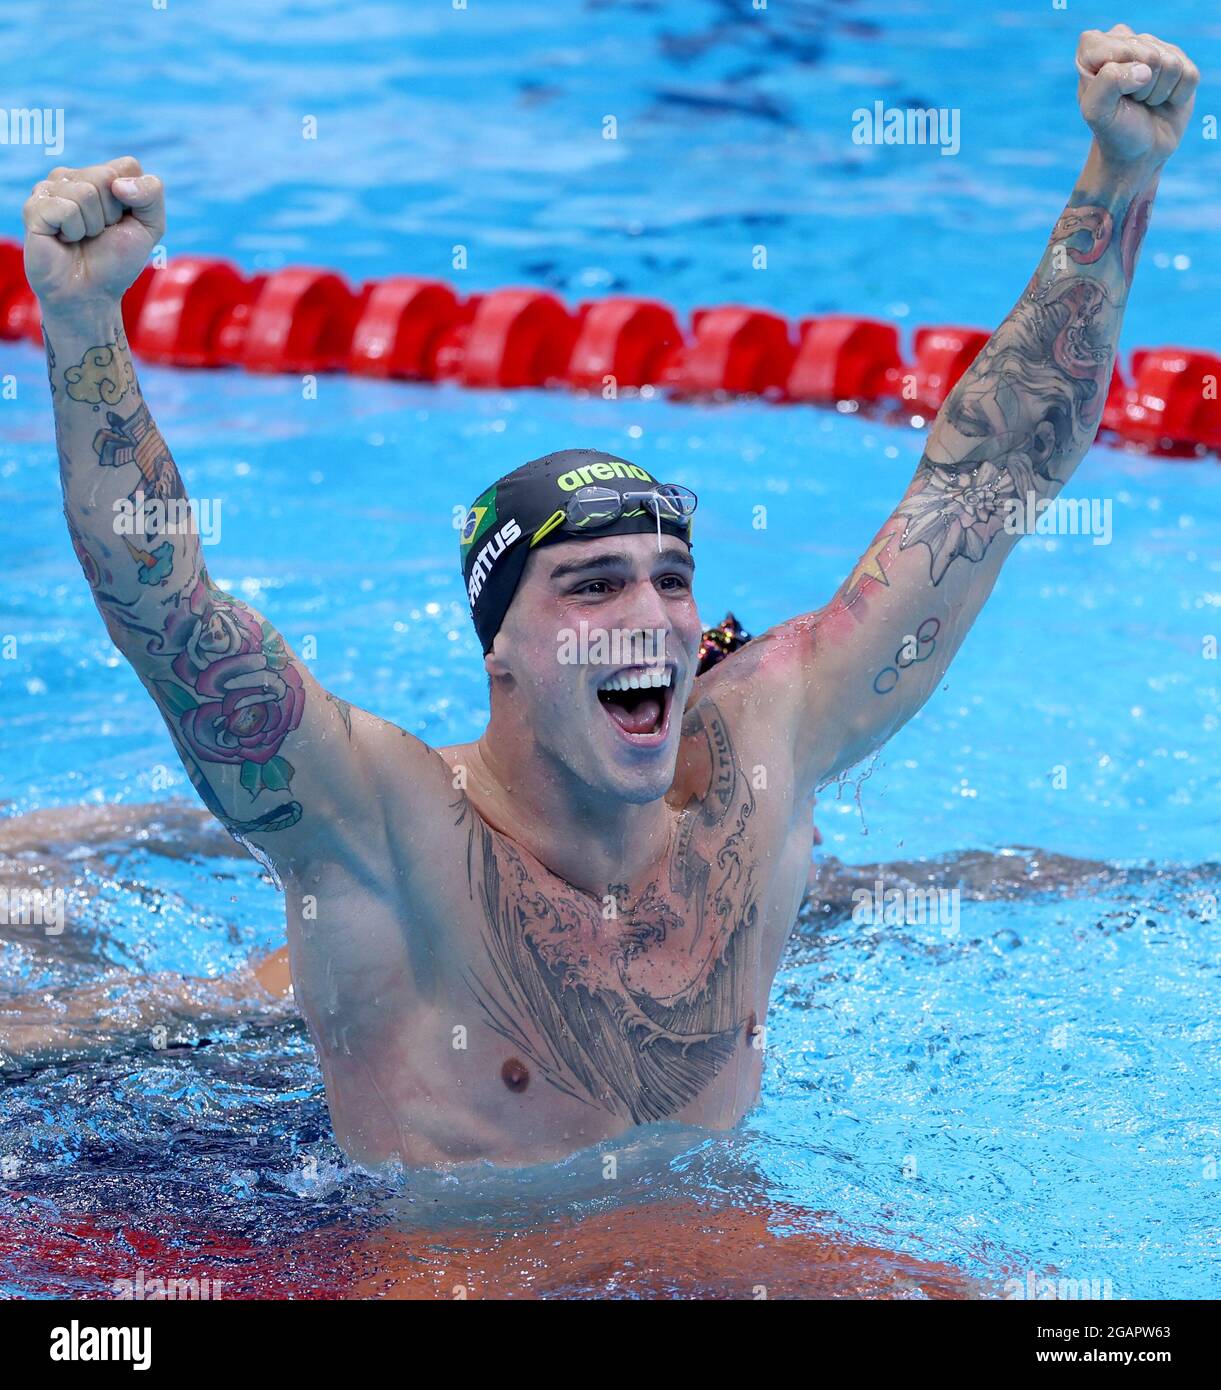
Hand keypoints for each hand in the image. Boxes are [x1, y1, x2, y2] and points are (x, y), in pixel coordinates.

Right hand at [23, 155, 164, 311]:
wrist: (91, 294)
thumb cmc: (117, 261)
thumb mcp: (150, 227)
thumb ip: (151, 193)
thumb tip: (118, 184)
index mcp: (101, 177)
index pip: (128, 166)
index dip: (135, 200)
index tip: (124, 222)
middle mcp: (73, 177)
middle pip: (106, 177)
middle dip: (112, 214)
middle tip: (100, 234)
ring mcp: (50, 189)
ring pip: (85, 192)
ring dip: (92, 226)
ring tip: (81, 238)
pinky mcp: (34, 207)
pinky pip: (65, 208)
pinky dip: (73, 231)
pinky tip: (63, 240)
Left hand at [1077, 26, 1197, 170]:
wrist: (1138, 152)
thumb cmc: (1112, 130)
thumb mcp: (1096, 111)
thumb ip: (1108, 83)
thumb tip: (1145, 70)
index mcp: (1095, 47)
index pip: (1116, 45)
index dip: (1117, 74)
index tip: (1110, 96)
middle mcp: (1126, 41)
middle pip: (1148, 55)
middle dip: (1140, 87)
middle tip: (1130, 102)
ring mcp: (1156, 48)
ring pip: (1171, 64)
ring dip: (1158, 92)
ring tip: (1145, 102)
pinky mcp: (1181, 61)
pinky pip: (1189, 75)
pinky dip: (1177, 96)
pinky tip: (1163, 100)